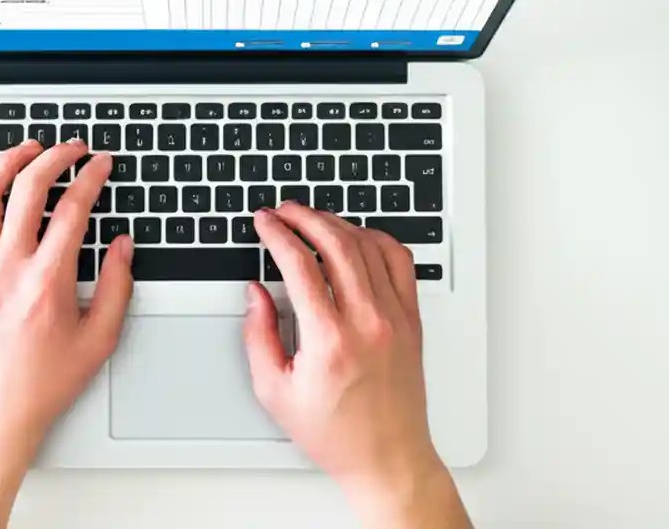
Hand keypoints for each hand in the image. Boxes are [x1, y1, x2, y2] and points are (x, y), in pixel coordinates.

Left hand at [0, 138, 132, 528]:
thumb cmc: (42, 381)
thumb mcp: (99, 339)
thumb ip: (118, 287)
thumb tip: (123, 246)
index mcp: (48, 280)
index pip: (74, 207)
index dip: (92, 175)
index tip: (101, 163)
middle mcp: (9, 265)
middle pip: (30, 187)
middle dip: (56, 156)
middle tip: (72, 148)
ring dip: (9, 160)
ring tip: (28, 148)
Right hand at [244, 202, 469, 528]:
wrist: (387, 458)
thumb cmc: (334, 433)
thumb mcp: (274, 391)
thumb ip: (258, 335)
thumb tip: (255, 293)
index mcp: (329, 340)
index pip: (300, 264)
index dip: (277, 233)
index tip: (264, 222)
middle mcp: (367, 323)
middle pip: (336, 243)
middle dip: (305, 216)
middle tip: (284, 210)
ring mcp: (395, 318)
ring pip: (368, 246)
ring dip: (337, 223)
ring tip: (313, 219)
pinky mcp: (412, 320)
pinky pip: (399, 261)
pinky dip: (376, 239)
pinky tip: (356, 238)